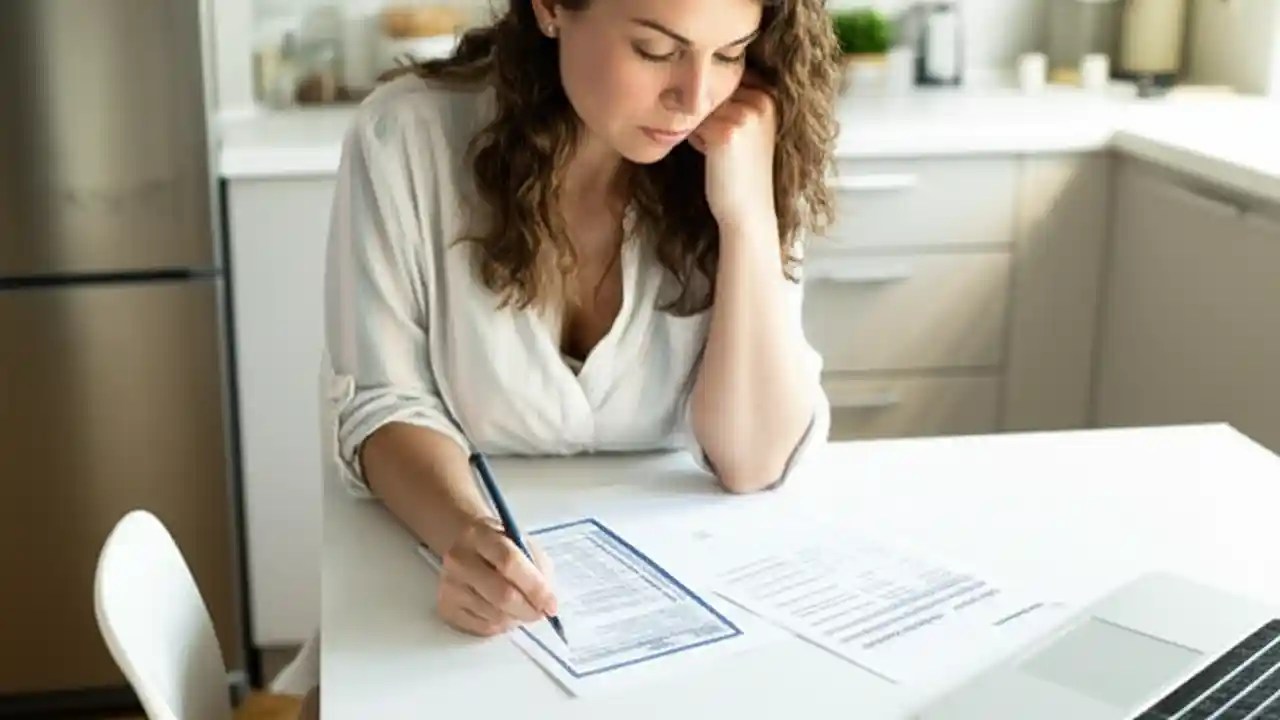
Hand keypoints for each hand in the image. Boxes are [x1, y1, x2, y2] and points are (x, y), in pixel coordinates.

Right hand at [437, 516, 557, 635]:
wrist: (467, 546)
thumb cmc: (503, 546)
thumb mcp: (524, 545)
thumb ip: (538, 570)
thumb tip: (547, 605)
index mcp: (481, 535)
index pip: (509, 563)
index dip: (534, 588)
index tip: (551, 605)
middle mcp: (459, 559)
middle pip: (501, 595)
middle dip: (528, 610)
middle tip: (540, 614)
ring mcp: (449, 584)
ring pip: (494, 615)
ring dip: (516, 618)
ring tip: (521, 608)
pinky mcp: (445, 607)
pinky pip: (483, 627)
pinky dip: (501, 625)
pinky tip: (503, 612)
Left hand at [689, 76, 777, 231]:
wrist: (748, 209)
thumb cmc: (742, 171)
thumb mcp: (747, 129)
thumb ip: (732, 102)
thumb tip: (697, 80)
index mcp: (769, 97)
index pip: (727, 79)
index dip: (716, 100)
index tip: (722, 125)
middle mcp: (760, 101)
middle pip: (712, 91)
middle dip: (707, 112)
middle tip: (718, 141)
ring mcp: (744, 115)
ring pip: (701, 106)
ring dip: (699, 125)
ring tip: (715, 149)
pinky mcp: (725, 132)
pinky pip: (693, 123)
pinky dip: (695, 138)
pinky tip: (710, 154)